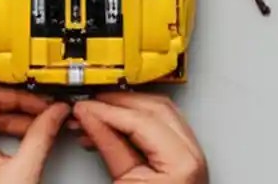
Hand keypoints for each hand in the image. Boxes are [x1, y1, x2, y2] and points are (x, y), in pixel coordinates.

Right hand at [73, 92, 207, 182]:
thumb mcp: (123, 183)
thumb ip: (108, 145)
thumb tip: (91, 117)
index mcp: (181, 164)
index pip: (141, 120)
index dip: (108, 110)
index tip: (85, 107)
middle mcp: (193, 154)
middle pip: (155, 108)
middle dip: (118, 102)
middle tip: (90, 103)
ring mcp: (192, 154)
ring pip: (160, 112)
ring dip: (126, 108)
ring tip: (96, 115)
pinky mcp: (183, 156)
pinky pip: (161, 126)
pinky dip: (136, 120)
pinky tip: (112, 126)